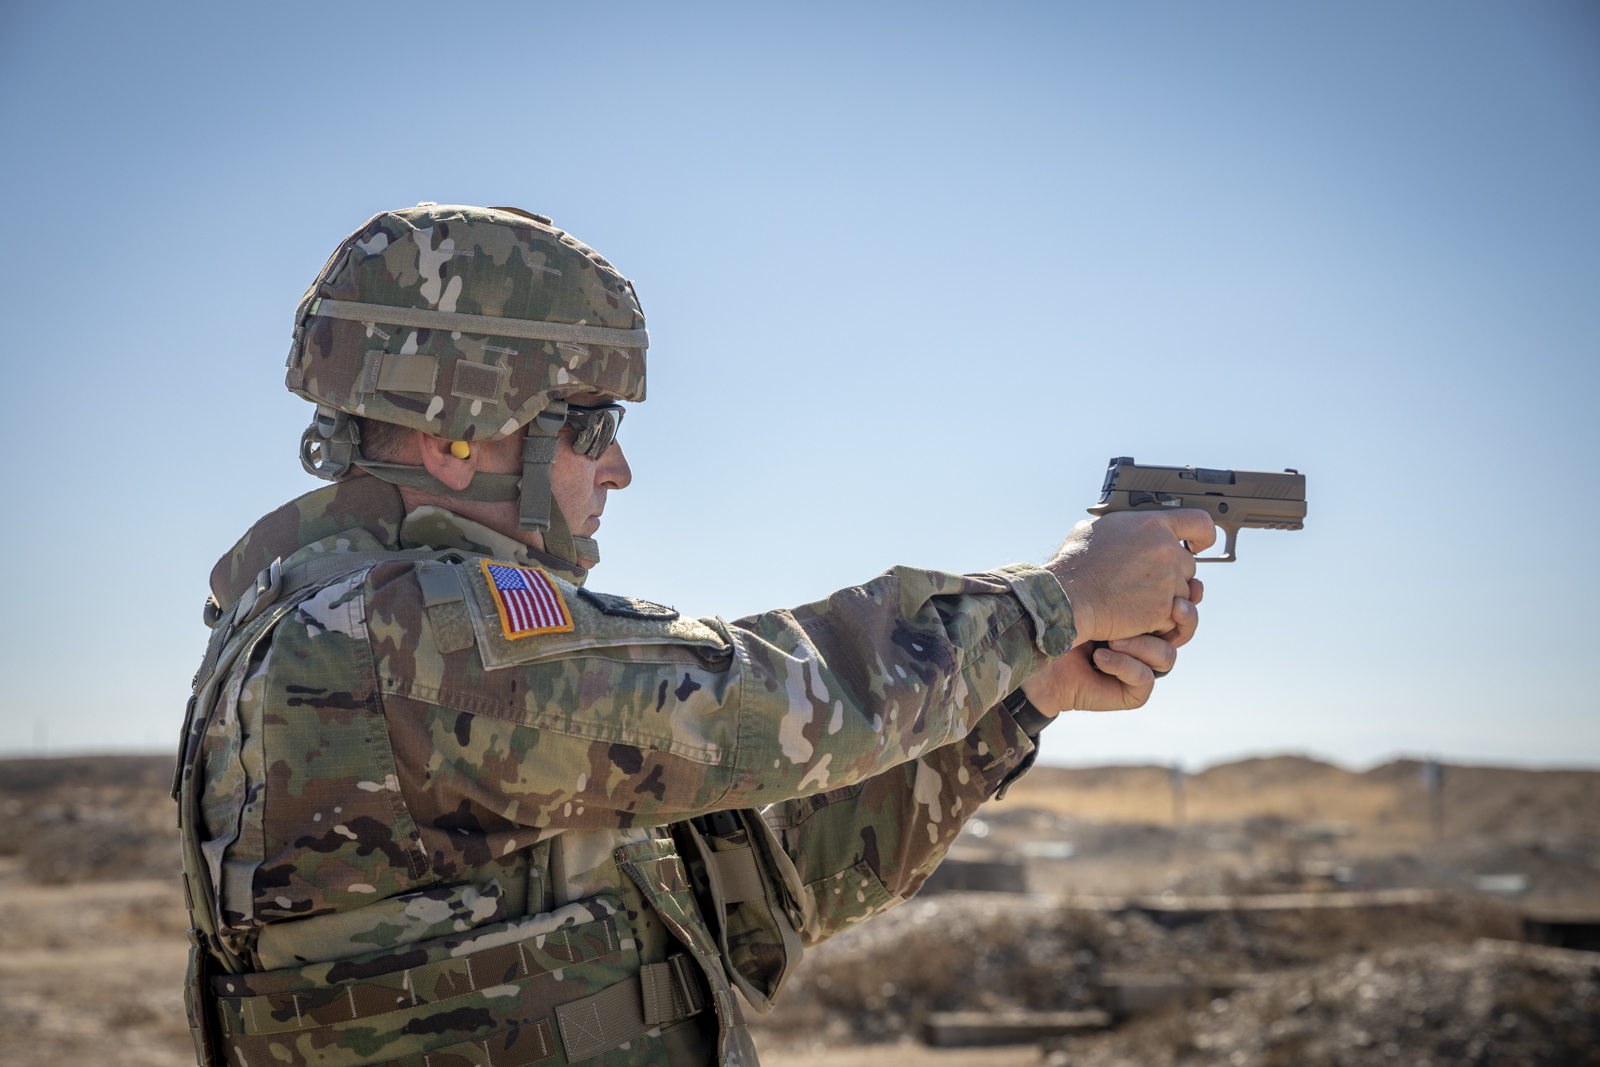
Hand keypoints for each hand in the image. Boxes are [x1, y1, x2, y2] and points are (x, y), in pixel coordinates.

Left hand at [1020, 579, 1202, 713]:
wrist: (1038, 649)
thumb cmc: (1065, 614)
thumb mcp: (1100, 581)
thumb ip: (1129, 562)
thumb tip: (1156, 535)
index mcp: (1144, 611)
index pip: (1182, 603)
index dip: (1190, 596)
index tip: (1190, 585)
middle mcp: (1147, 639)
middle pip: (1184, 631)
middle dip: (1182, 619)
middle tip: (1172, 609)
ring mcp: (1142, 665)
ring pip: (1168, 656)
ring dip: (1142, 645)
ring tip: (1113, 637)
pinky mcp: (1132, 690)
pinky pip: (1145, 679)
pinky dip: (1124, 665)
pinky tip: (1101, 656)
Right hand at [1044, 510, 1214, 644]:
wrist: (1068, 597)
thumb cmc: (1073, 564)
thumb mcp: (1095, 529)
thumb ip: (1124, 527)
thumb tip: (1127, 530)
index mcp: (1152, 525)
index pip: (1198, 522)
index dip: (1204, 535)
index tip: (1201, 544)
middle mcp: (1165, 551)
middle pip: (1188, 565)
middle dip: (1170, 574)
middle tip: (1142, 581)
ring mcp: (1167, 582)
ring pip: (1182, 593)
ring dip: (1164, 599)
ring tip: (1133, 599)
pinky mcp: (1162, 610)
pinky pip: (1172, 617)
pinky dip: (1157, 620)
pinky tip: (1133, 614)